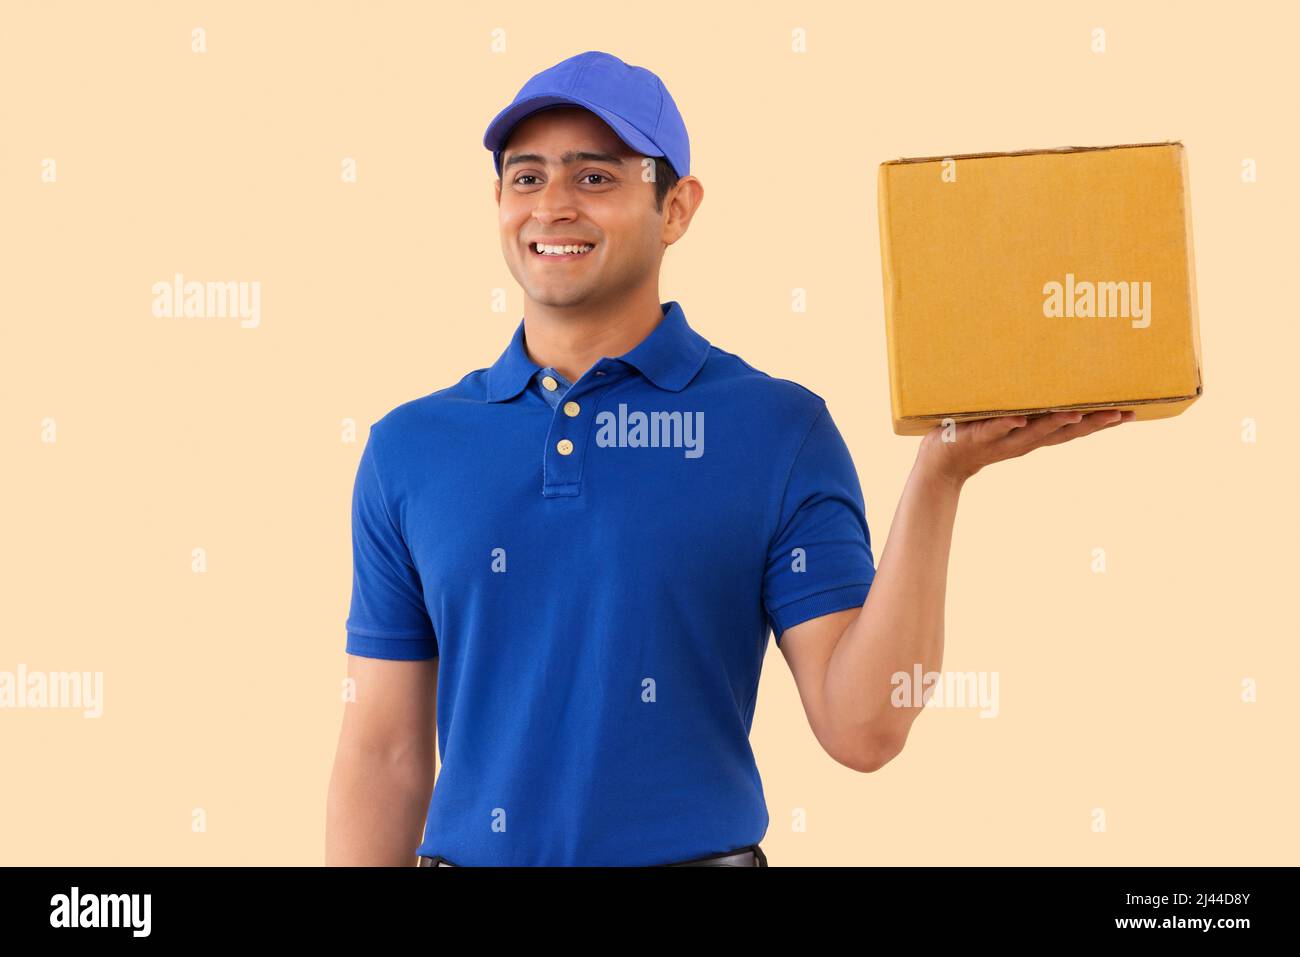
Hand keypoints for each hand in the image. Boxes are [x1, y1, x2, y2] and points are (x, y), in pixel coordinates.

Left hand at [918, 409, 1135, 486]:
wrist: (941, 462)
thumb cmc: (976, 432)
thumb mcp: (1006, 419)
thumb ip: (1026, 403)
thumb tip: (1047, 373)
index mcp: (1034, 435)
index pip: (1075, 430)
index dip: (1102, 422)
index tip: (1132, 412)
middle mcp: (1023, 440)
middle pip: (1064, 433)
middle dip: (1093, 423)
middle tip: (1120, 412)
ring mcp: (1001, 440)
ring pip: (1034, 432)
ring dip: (1056, 423)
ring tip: (1078, 414)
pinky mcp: (976, 436)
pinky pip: (993, 428)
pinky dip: (1006, 424)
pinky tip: (1020, 418)